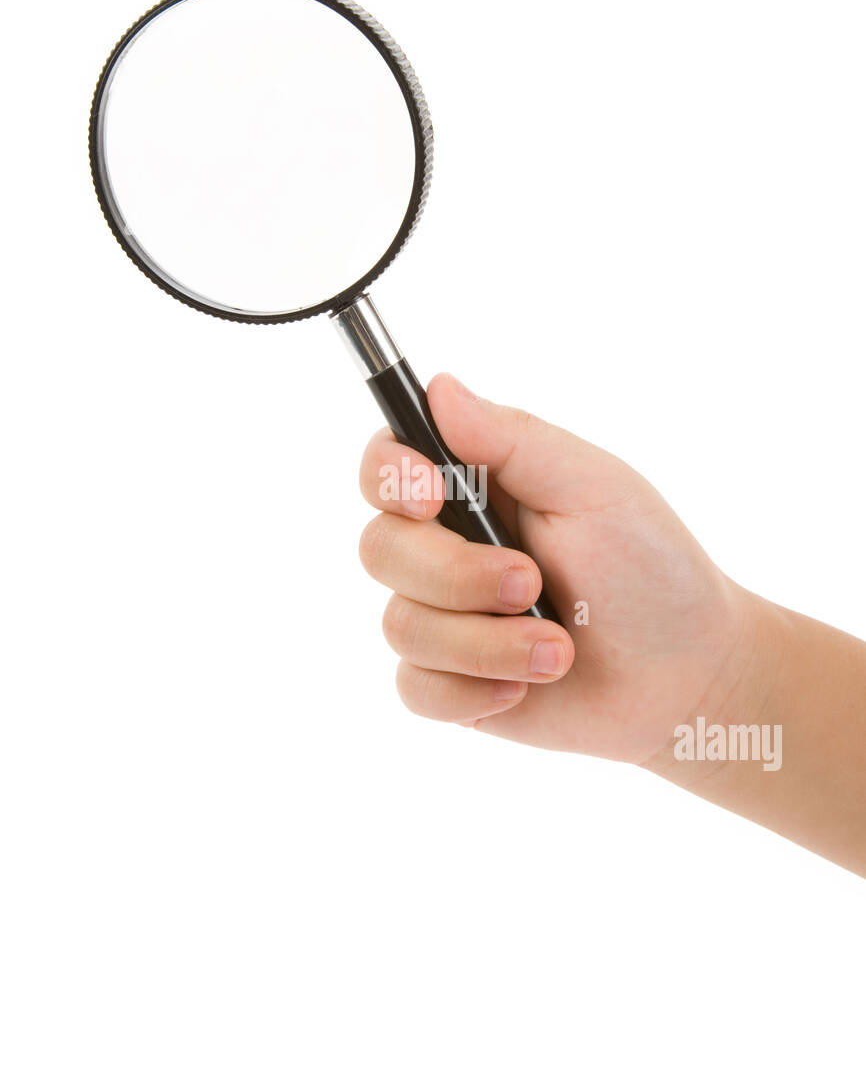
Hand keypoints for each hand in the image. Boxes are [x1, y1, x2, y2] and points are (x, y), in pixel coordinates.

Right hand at [358, 373, 753, 761]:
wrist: (686, 675)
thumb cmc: (650, 568)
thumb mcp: (594, 487)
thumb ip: (514, 439)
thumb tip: (440, 387)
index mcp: (474, 487)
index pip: (386, 464)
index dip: (389, 477)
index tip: (431, 495)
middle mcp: (446, 547)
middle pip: (380, 550)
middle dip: (457, 575)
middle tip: (533, 583)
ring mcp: (443, 618)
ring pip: (400, 626)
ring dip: (485, 643)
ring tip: (557, 650)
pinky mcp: (449, 683)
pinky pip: (415, 688)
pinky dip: (472, 690)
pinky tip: (526, 687)